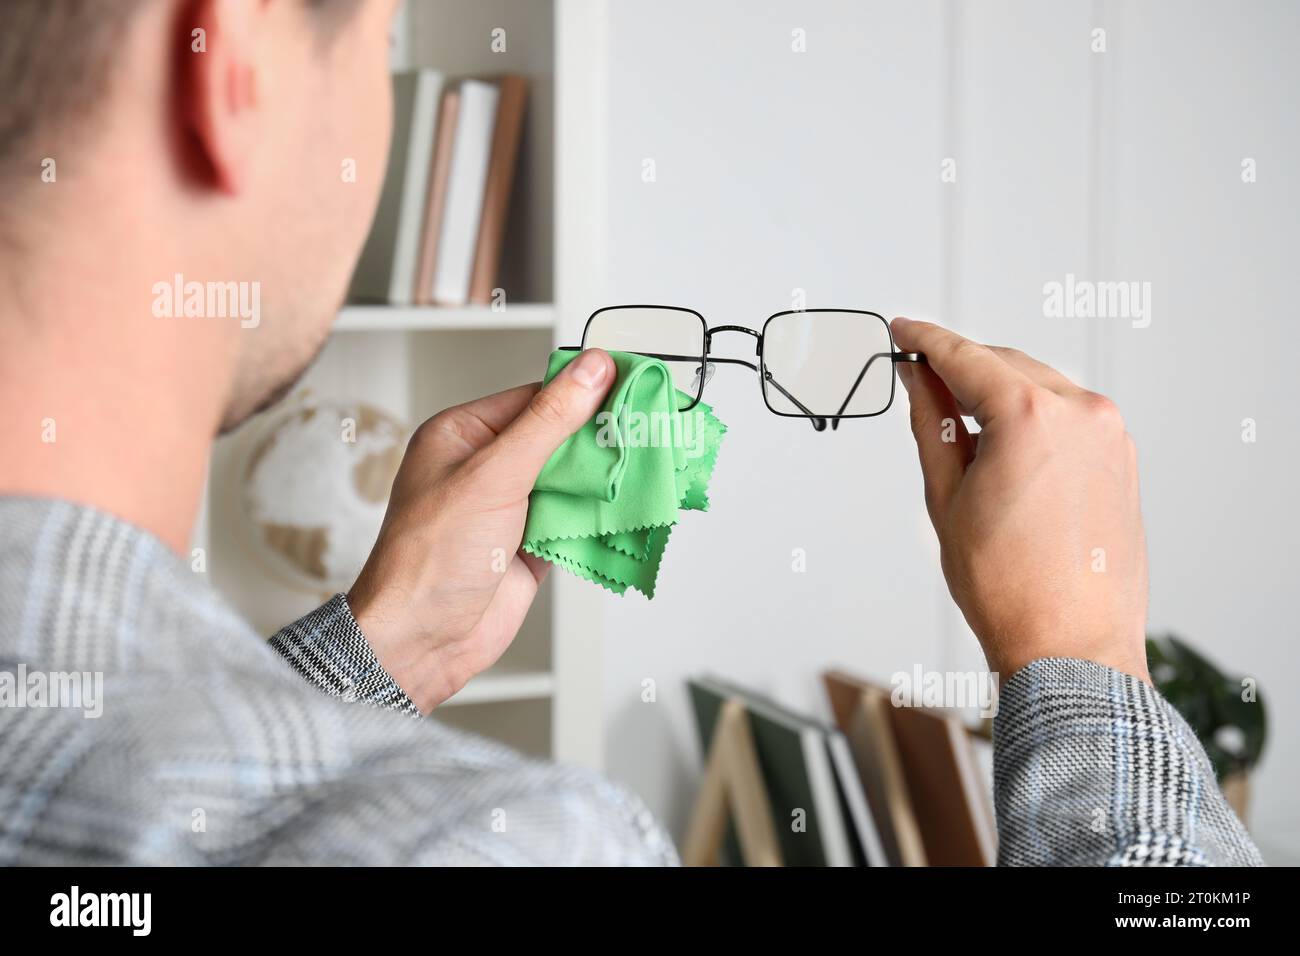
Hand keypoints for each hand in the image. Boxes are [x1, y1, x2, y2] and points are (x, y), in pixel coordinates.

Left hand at [347, 349, 615, 711]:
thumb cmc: (430, 556)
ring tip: (650, 463)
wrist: (423, 639)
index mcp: (464, 436)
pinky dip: (602, 515)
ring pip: (572, 479)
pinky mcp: (532, 544)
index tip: (629, 382)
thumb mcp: (494, 474)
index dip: (582, 391)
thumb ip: (549, 422)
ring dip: (605, 477)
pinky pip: (576, 519)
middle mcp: (487, 468)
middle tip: (650, 425)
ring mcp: (511, 507)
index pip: (535, 398)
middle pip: (559, 438)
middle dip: (600, 437)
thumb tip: (589, 371)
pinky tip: (631, 504)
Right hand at [891, 318, 1148, 682]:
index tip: (902, 331)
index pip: (964, 356)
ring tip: (959, 429)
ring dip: (997, 394)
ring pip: (1039, 387)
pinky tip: (1003, 447)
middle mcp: (1080, 413)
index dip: (924, 340)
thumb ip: (932, 424)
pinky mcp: (1122, 457)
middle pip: (1005, 365)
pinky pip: (1068, 415)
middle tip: (918, 380)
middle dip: (960, 369)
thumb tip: (919, 381)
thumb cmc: (1009, 586)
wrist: (1071, 644)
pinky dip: (1031, 417)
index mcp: (1030, 415)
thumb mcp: (947, 496)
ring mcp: (1109, 434)